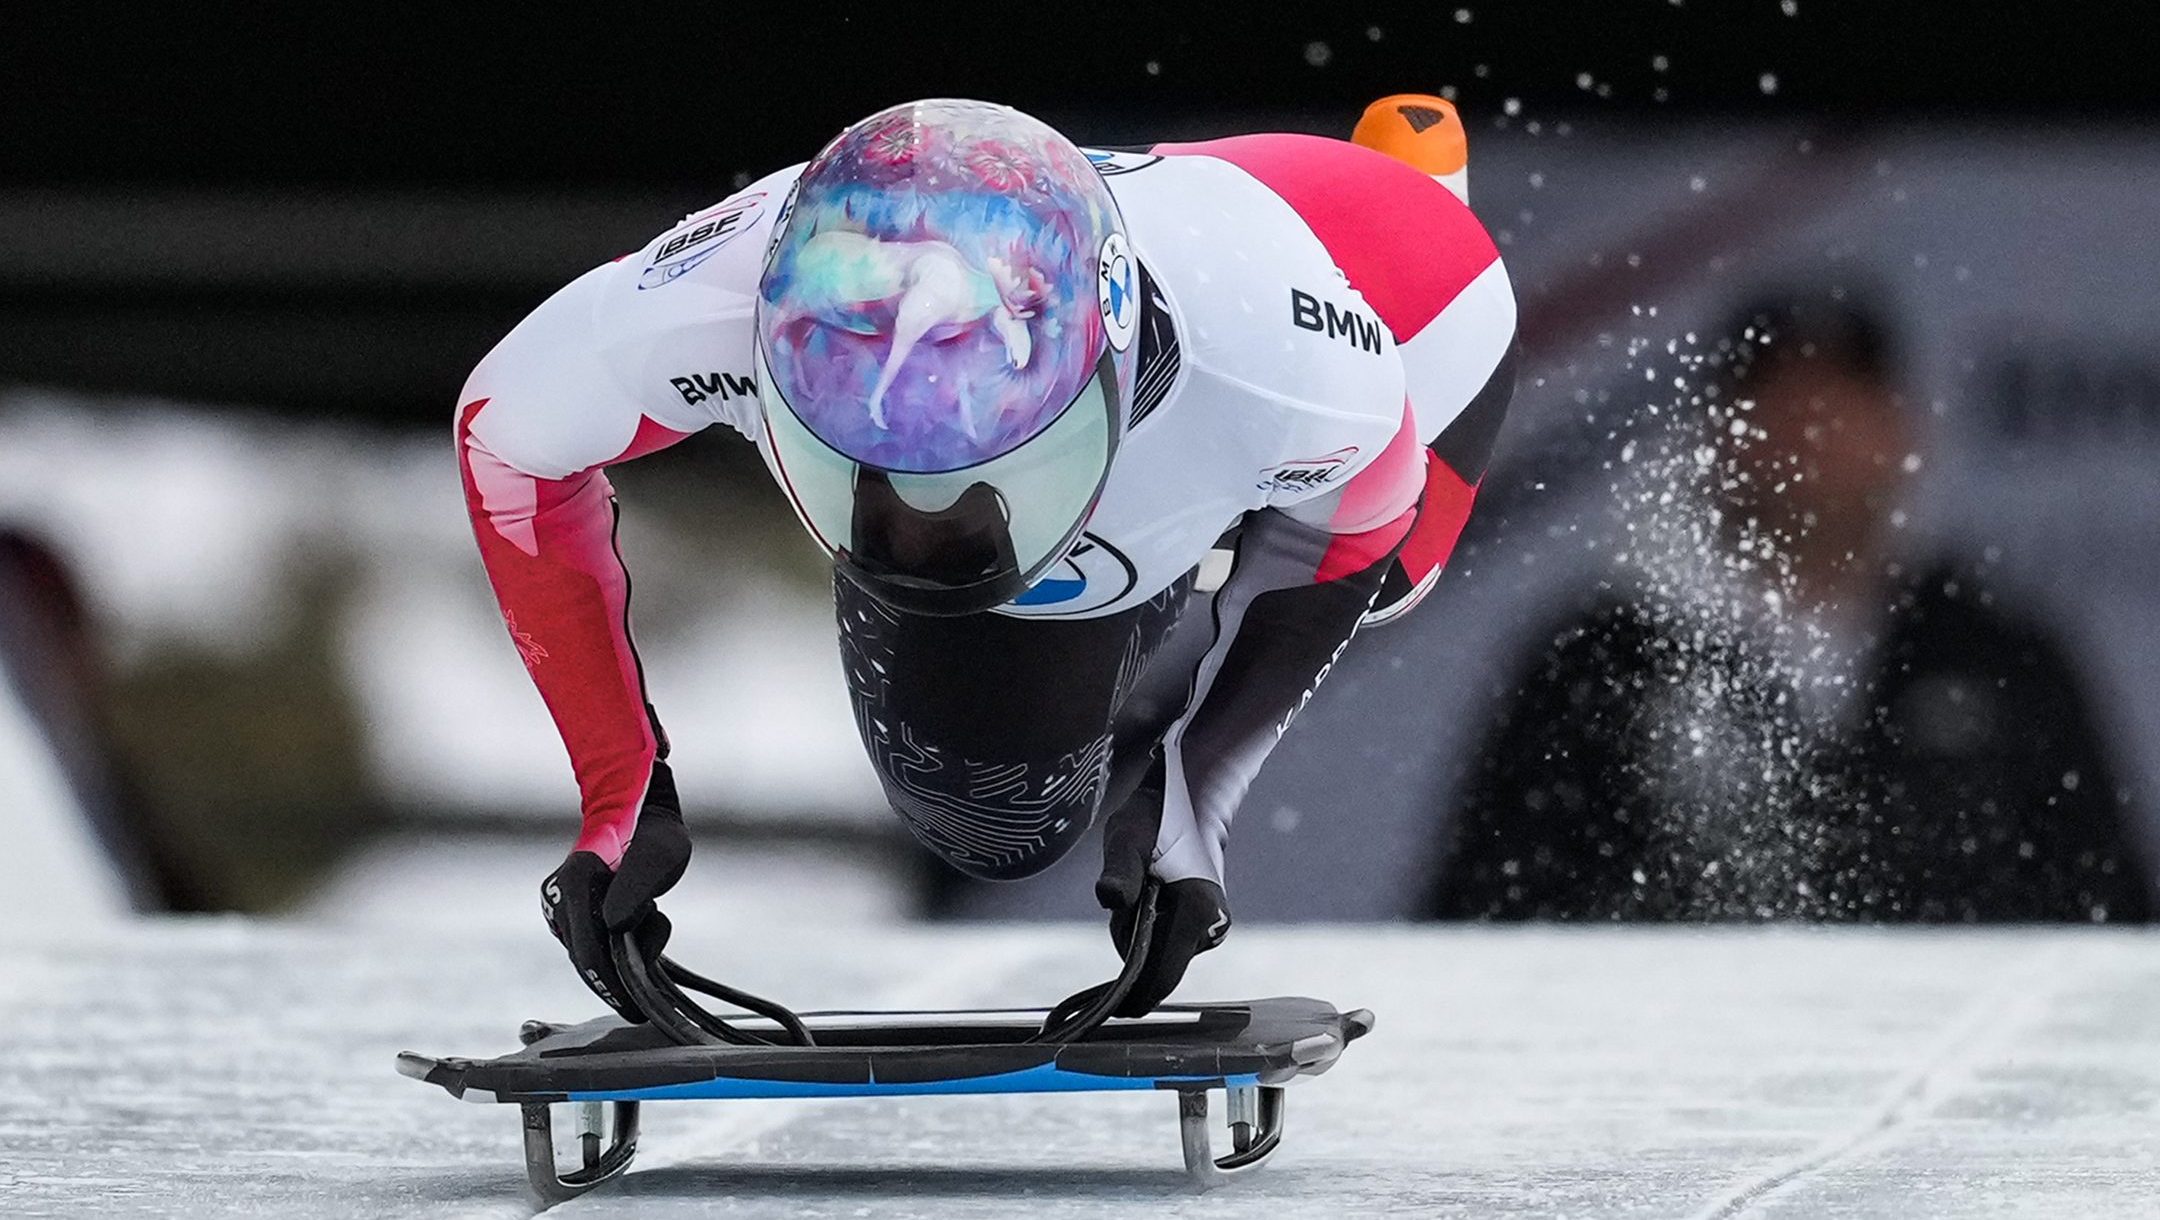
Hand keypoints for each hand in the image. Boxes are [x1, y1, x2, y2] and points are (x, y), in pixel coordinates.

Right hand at [541, 760, 691, 1020]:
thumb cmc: (653, 829)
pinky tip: (645, 916)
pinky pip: (595, 941)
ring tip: (654, 914)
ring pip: (593, 951)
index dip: (612, 986)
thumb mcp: (660, 857)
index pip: (588, 953)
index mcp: (575, 883)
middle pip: (587, 958)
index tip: (634, 1011)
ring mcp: (562, 905)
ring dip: (628, 948)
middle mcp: (559, 897)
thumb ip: (637, 891)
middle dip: (623, 972)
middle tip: (649, 989)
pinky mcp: (572, 910)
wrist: (638, 807)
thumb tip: (615, 928)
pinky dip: (623, 942)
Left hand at [1096, 765, 1230, 1017]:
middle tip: (1126, 901)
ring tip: (1141, 890)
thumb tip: (1111, 899)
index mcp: (1196, 913)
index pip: (1162, 977)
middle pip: (1158, 967)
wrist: (1191, 798)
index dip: (1135, 997)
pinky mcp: (1206, 924)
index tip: (1111, 1010)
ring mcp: (1211, 927)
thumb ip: (1119, 872)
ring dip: (1142, 937)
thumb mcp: (1126, 838)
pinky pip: (1171, 942)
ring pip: (1163, 955)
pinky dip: (1153, 929)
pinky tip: (1151, 897)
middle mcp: (1211, 927)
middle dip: (1133, 949)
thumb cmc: (1156, 815)